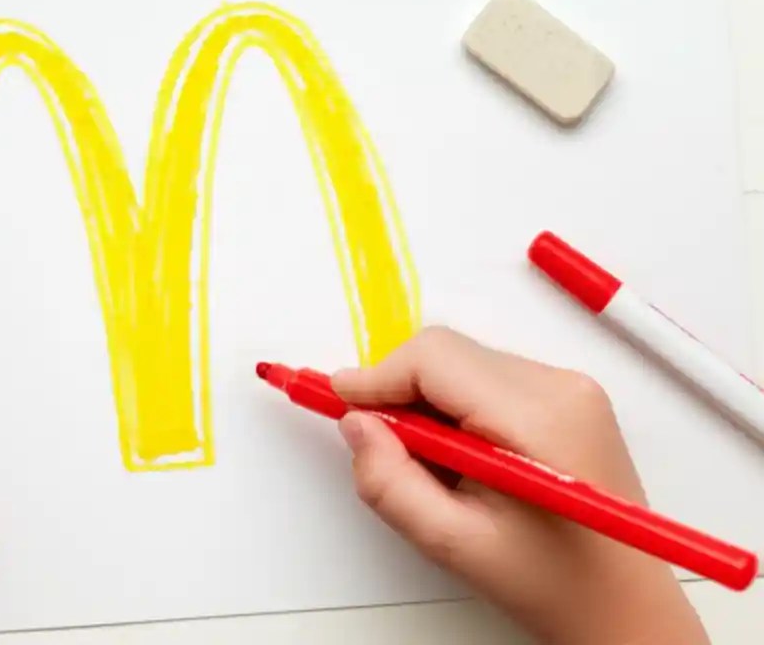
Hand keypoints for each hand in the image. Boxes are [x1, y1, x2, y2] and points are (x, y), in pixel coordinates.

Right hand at [330, 327, 707, 644]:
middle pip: (447, 353)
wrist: (623, 605)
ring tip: (428, 462)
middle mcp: (559, 386)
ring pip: (464, 362)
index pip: (433, 358)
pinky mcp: (570, 396)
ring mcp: (571, 387)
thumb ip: (390, 482)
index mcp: (536, 418)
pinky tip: (460, 456)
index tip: (334, 401)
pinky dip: (456, 405)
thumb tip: (356, 425)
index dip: (375, 377)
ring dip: (427, 399)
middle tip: (376, 441)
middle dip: (398, 389)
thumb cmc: (549, 582)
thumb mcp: (452, 543)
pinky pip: (488, 377)